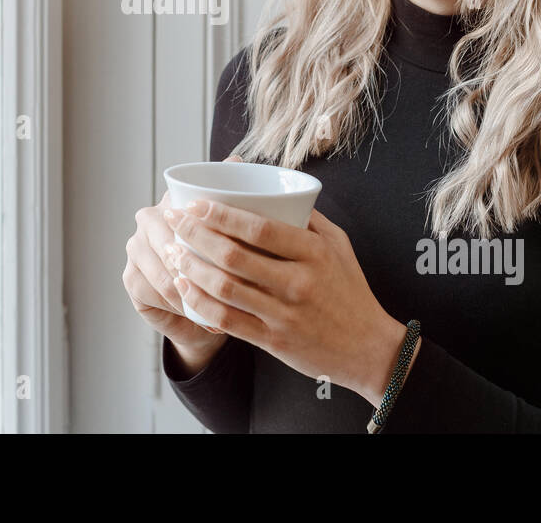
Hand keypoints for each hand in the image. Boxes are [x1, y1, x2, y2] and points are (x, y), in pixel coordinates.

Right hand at [121, 155, 245, 355]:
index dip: (213, 234)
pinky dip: (179, 306)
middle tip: (236, 288)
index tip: (242, 254)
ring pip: (165, 271)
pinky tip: (201, 315)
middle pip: (174, 241)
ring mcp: (135, 248)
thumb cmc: (223, 261)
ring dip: (194, 291)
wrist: (204, 305)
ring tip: (222, 307)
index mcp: (174, 200)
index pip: (188, 211)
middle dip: (205, 268)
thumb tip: (238, 159)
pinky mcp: (130, 278)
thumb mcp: (237, 228)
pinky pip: (154, 293)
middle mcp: (149, 219)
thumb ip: (236, 196)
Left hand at [164, 198, 408, 405]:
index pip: (258, 228)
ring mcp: (284, 314)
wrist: (368, 348)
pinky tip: (184, 288)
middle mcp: (298, 282)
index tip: (194, 203)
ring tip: (172, 253)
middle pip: (233, 256)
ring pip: (225, 288)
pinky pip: (227, 321)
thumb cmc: (350, 289)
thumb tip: (270, 192)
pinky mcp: (273, 341)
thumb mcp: (338, 245)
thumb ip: (306, 219)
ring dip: (191, 269)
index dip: (220, 215)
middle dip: (195, 235)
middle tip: (173, 222)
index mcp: (313, 252)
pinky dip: (200, 303)